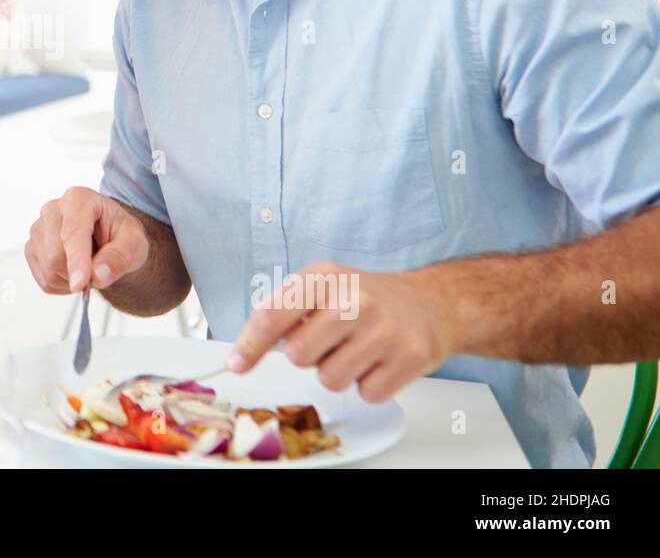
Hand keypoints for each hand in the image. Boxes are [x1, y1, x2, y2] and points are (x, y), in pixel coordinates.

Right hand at [25, 186, 148, 292]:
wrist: (109, 241)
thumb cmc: (121, 237)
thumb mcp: (135, 245)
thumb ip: (119, 258)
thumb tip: (97, 275)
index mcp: (79, 199)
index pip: (73, 233)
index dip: (76, 261)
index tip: (80, 284)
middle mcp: (52, 209)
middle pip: (55, 254)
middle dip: (78, 273)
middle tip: (99, 271)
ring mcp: (38, 229)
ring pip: (48, 269)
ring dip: (72, 279)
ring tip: (88, 267)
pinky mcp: (32, 249)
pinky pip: (44, 280)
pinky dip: (63, 285)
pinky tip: (75, 272)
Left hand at [227, 261, 457, 402]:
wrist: (433, 302)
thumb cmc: (368, 298)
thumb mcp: (324, 285)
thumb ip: (287, 309)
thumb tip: (249, 345)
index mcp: (325, 277)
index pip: (273, 315)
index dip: (250, 344)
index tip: (237, 363)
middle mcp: (355, 299)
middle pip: (299, 355)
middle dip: (308, 356)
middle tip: (329, 342)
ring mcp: (384, 329)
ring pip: (330, 379)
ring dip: (338, 372)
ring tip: (357, 350)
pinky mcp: (410, 358)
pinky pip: (366, 393)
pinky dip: (369, 384)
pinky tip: (380, 361)